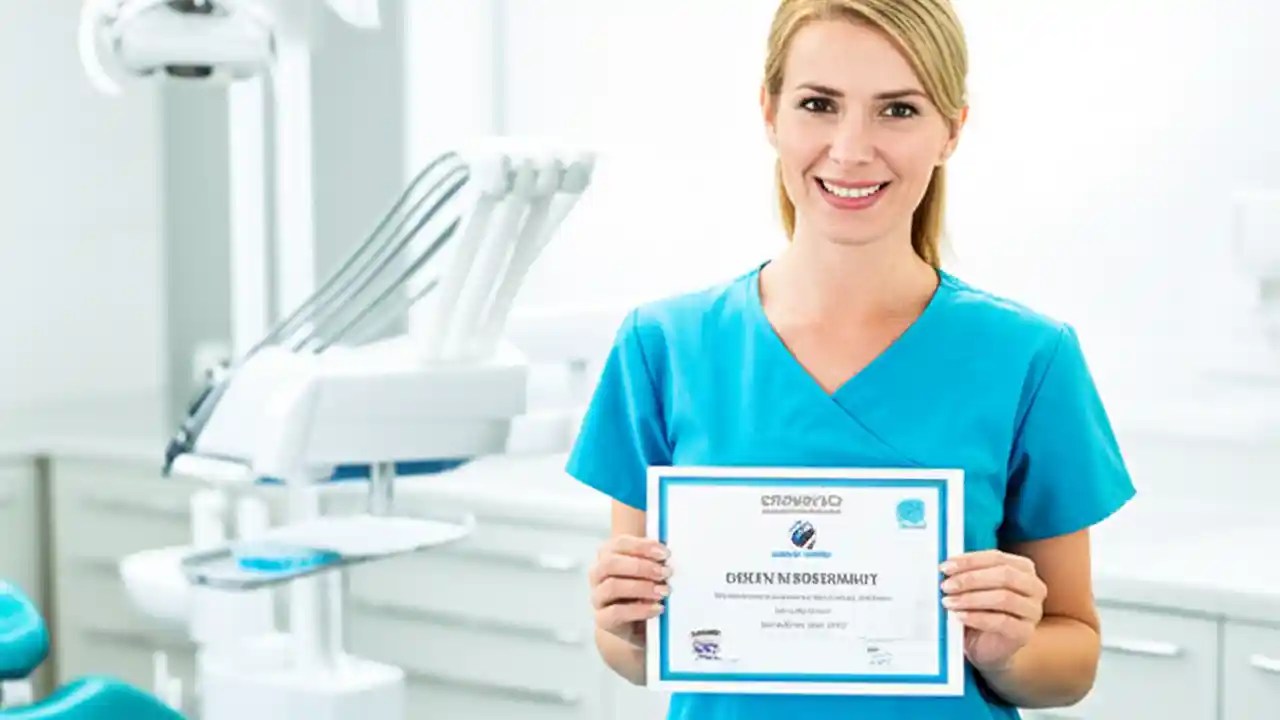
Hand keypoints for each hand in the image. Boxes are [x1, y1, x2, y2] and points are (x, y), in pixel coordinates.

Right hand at [587, 535, 671, 648]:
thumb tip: (668, 556)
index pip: (619, 544)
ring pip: (612, 586)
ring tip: (663, 591)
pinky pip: (616, 612)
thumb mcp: (647, 573)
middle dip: (641, 567)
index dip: (642, 546)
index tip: (664, 553)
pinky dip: (640, 610)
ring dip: (641, 587)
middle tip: (665, 573)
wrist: (633, 625)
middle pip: (611, 563)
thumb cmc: (641, 592)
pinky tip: (657, 608)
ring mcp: (598, 596)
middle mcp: (598, 574)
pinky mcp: (602, 618)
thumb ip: (654, 561)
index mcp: (608, 555)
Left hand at [940, 549, 1046, 673]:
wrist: (986, 646)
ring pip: (1003, 598)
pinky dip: (977, 617)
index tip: (946, 567)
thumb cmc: (981, 610)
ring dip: (971, 598)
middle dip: (970, 579)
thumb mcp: (975, 587)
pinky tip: (960, 616)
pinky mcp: (1025, 632)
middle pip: (1004, 575)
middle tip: (947, 585)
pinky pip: (1002, 622)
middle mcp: (1034, 587)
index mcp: (1023, 568)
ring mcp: (1033, 611)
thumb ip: (966, 573)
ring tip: (949, 602)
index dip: (969, 560)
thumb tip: (947, 565)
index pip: (997, 557)